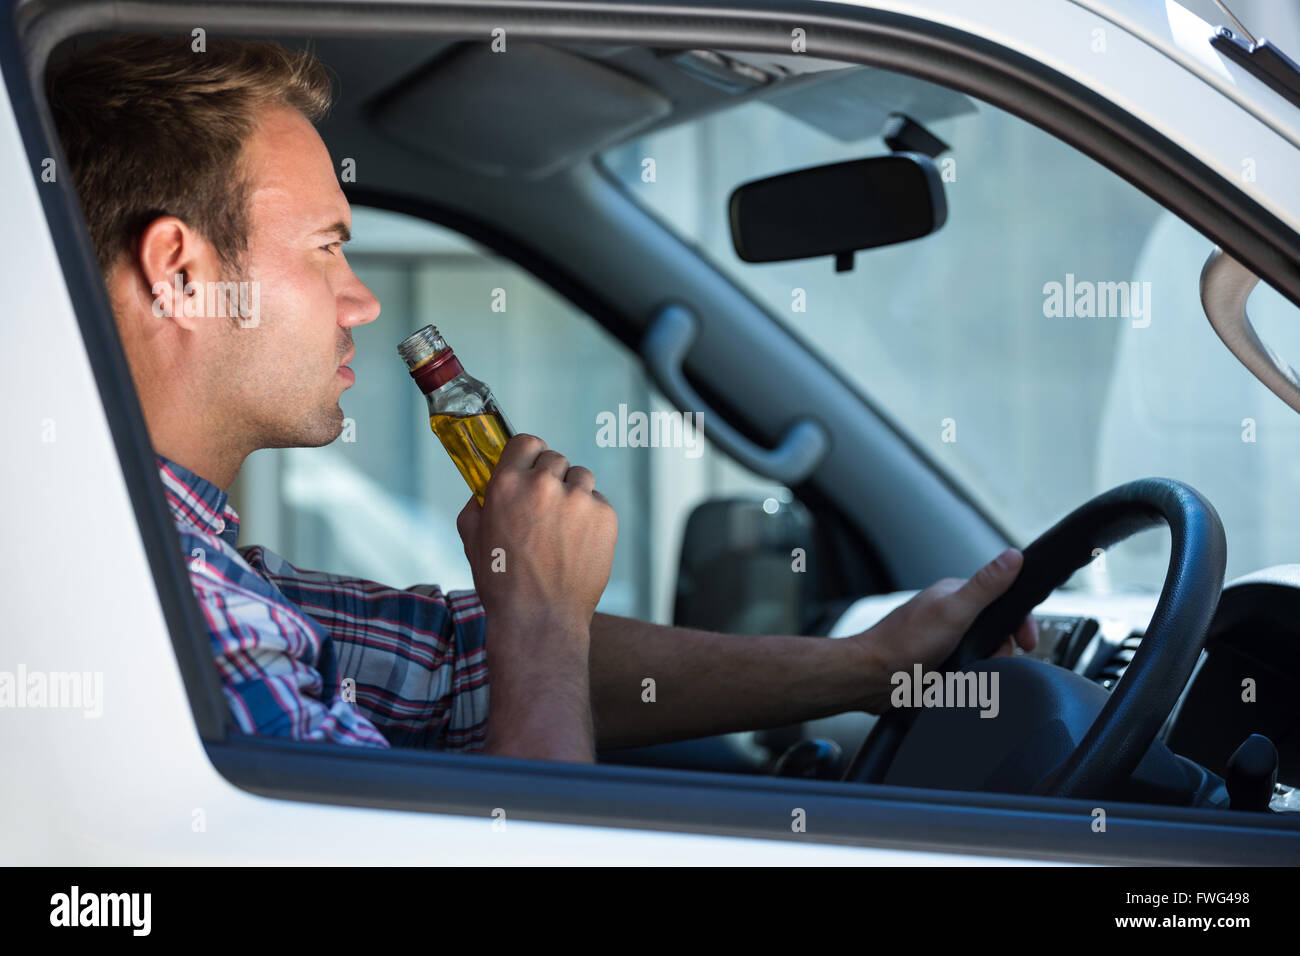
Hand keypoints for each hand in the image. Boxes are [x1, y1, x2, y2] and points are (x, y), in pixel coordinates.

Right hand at [455, 434, 616, 760]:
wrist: (540, 619)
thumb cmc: (502, 584)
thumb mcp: (473, 540)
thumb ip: (476, 506)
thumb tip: (483, 491)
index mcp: (508, 484)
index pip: (526, 442)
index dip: (528, 455)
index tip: (529, 468)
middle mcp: (545, 485)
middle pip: (555, 458)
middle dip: (550, 478)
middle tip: (545, 507)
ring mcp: (579, 500)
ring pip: (581, 477)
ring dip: (573, 494)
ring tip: (563, 527)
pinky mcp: (605, 517)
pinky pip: (599, 502)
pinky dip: (591, 517)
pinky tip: (577, 543)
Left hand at [854, 548, 1037, 714]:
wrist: (872, 679)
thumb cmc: (904, 644)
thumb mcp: (953, 611)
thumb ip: (985, 586)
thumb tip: (1012, 556)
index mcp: (955, 595)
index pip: (1003, 601)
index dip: (1019, 622)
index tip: (1028, 641)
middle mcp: (951, 615)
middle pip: (997, 634)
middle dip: (1000, 652)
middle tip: (989, 661)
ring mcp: (944, 640)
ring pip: (984, 656)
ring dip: (982, 670)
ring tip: (966, 675)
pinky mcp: (939, 664)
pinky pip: (967, 674)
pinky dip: (967, 682)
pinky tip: (956, 685)